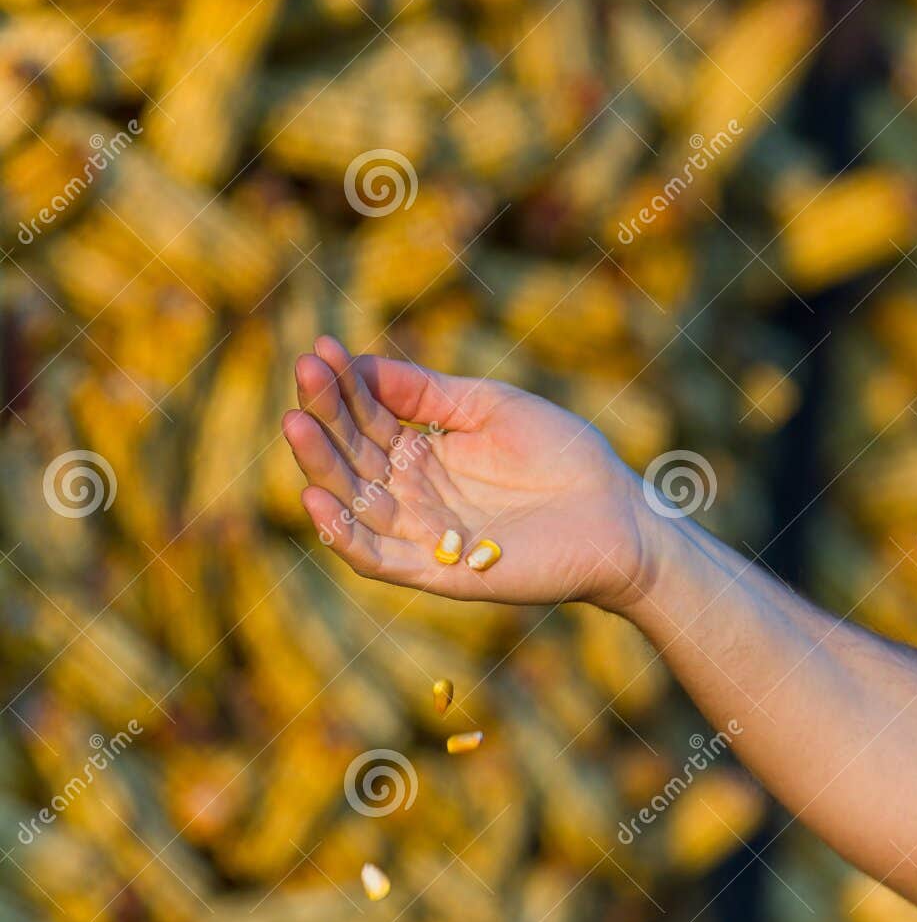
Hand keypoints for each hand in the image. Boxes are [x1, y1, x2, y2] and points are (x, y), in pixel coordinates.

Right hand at [281, 338, 656, 612]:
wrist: (617, 514)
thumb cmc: (563, 455)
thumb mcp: (489, 406)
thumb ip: (427, 392)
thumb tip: (361, 363)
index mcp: (424, 453)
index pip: (366, 418)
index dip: (341, 385)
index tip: (318, 348)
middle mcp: (414, 495)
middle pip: (352, 456)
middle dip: (323, 415)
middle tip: (302, 373)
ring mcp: (423, 535)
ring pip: (354, 503)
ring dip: (320, 466)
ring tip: (295, 422)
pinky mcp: (438, 572)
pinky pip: (378, 558)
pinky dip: (343, 535)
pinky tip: (316, 499)